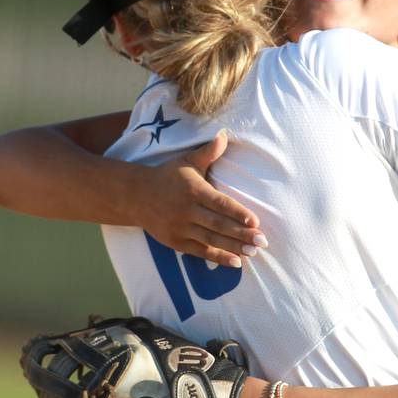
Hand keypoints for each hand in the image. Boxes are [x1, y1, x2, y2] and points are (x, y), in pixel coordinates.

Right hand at [138, 130, 266, 267]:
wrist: (135, 196)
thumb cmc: (168, 176)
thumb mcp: (187, 161)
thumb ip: (208, 152)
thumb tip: (223, 135)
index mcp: (194, 190)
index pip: (220, 203)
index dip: (237, 213)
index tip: (255, 221)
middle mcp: (187, 210)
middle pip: (218, 224)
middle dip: (241, 234)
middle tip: (262, 242)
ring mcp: (181, 228)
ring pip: (211, 240)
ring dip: (233, 247)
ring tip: (253, 252)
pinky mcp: (176, 241)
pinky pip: (200, 251)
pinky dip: (218, 257)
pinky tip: (236, 262)